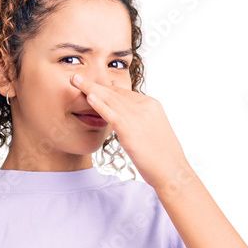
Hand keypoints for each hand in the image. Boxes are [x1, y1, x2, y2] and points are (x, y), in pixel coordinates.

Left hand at [70, 73, 190, 189]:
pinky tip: (88, 97)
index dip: (106, 88)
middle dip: (94, 84)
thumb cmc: (163, 156)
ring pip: (110, 100)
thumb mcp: (154, 131)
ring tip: (75, 81)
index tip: (92, 85)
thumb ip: (141, 120)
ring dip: (91, 89)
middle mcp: (145, 106)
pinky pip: (112, 114)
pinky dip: (99, 104)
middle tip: (77, 77)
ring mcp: (138, 117)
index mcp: (152, 105)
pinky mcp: (130, 130)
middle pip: (115, 93)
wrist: (172, 170)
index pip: (124, 93)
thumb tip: (127, 118)